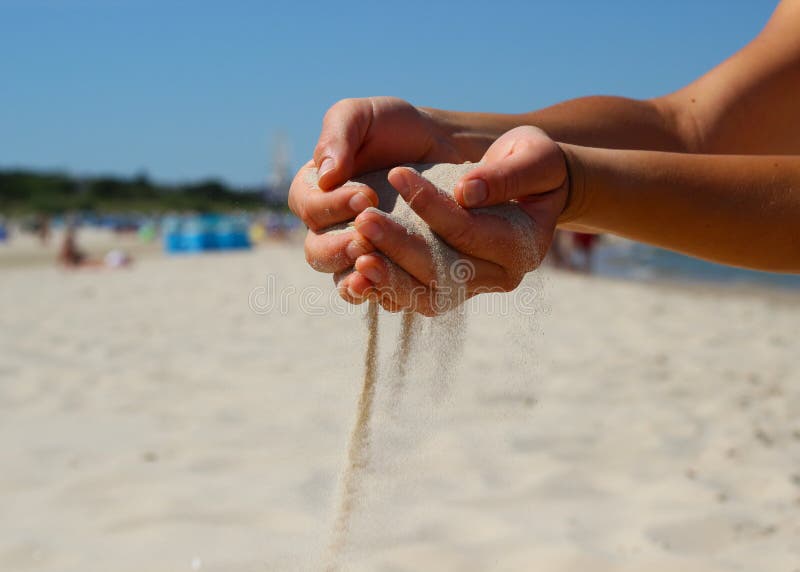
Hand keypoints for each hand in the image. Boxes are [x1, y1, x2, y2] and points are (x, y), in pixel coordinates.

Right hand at [288, 97, 466, 274]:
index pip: (309, 207)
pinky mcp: (388, 267)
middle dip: (337, 248)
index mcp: (315, 190)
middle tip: (365, 239)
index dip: (331, 206)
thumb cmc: (396, 128)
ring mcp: (358, 251)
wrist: (444, 147)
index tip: (366, 196)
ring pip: (341, 277)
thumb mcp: (363, 117)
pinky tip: (388, 288)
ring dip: (352, 279)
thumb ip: (338, 136)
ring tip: (371, 271)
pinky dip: (378, 292)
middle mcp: (330, 226)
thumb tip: (324, 176)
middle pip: (317, 251)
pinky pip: (376, 289)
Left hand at [339, 126, 568, 314]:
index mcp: (522, 245)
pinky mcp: (449, 289)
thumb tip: (465, 192)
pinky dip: (386, 290)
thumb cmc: (533, 163)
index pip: (468, 230)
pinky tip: (355, 274)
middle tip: (364, 220)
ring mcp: (473, 287)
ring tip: (355, 255)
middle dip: (400, 247)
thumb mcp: (532, 157)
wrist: (531, 186)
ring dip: (388, 279)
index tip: (396, 173)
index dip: (431, 205)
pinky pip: (414, 298)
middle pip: (443, 272)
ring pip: (426, 296)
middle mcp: (499, 275)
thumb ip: (504, 176)